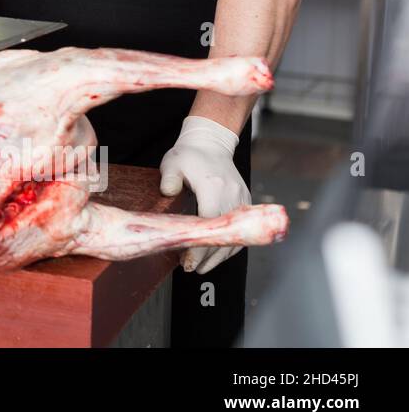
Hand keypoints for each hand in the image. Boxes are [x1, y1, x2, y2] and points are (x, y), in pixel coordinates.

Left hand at [159, 116, 250, 273]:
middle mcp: (232, 195)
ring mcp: (241, 199)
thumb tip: (167, 192)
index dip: (200, 245)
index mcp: (214, 186)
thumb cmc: (190, 154)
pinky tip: (216, 255)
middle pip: (223, 234)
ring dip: (219, 255)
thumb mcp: (172, 163)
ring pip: (235, 235)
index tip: (188, 260)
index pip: (209, 223)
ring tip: (201, 267)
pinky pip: (239, 229)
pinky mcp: (244, 202)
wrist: (211, 142)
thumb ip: (169, 178)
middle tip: (190, 268)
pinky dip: (229, 245)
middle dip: (207, 256)